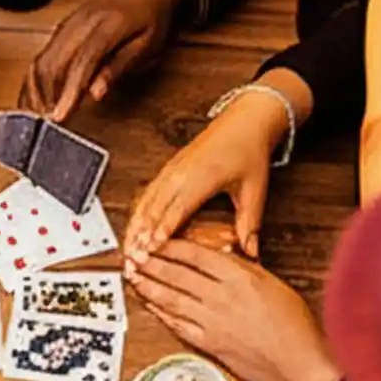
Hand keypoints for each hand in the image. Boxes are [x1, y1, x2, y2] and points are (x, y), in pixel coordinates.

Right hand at [20, 0, 182, 121]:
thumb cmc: (150, 18)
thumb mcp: (147, 45)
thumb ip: (119, 67)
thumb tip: (95, 94)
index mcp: (107, 24)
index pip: (83, 61)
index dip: (69, 91)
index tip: (60, 117)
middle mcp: (80, 22)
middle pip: (53, 62)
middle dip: (45, 97)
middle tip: (45, 126)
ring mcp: (67, 24)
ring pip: (41, 60)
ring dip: (35, 92)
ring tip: (36, 118)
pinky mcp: (60, 30)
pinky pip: (41, 57)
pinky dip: (34, 82)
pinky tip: (33, 100)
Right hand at [124, 94, 279, 260]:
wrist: (244, 121)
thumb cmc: (248, 150)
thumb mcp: (254, 190)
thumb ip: (250, 223)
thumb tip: (252, 250)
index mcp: (200, 178)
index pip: (175, 210)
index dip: (161, 232)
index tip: (150, 250)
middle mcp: (180, 174)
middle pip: (152, 210)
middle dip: (139, 237)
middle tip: (132, 260)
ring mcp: (171, 171)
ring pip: (144, 204)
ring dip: (134, 228)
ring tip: (126, 250)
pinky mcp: (167, 171)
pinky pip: (146, 196)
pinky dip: (137, 215)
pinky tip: (132, 229)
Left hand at [126, 240, 339, 380]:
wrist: (300, 366)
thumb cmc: (296, 327)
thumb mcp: (275, 285)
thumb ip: (246, 270)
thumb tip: (224, 258)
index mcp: (239, 277)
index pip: (195, 255)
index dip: (171, 246)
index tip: (156, 240)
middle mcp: (220, 297)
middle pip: (176, 274)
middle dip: (151, 262)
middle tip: (133, 254)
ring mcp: (211, 321)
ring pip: (170, 298)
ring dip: (148, 285)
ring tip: (132, 275)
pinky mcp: (207, 343)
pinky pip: (176, 323)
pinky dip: (159, 312)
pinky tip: (148, 304)